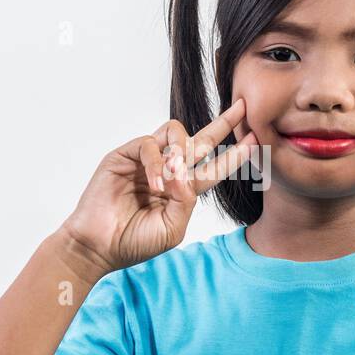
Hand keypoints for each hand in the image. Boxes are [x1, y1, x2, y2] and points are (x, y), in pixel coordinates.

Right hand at [59, 98, 259, 272]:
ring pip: (175, 132)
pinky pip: (149, 143)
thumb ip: (186, 200)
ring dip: (183, 150)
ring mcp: (146, 160)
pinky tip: (156, 184)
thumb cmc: (133, 242)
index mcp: (182, 189)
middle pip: (201, 139)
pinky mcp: (124, 155)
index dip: (234, 155)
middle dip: (223, 123)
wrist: (98, 246)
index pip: (213, 167)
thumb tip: (185, 171)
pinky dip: (157, 162)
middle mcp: (167, 170)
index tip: (255, 142)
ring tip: (177, 173)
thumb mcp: (172, 228)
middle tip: (242, 108)